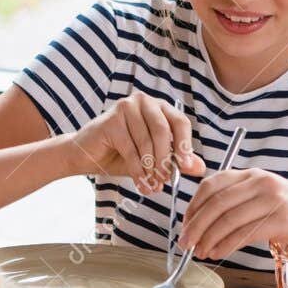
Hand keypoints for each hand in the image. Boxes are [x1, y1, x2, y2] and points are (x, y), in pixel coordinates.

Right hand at [65, 91, 206, 192]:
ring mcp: (125, 107)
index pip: (179, 121)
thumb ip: (176, 161)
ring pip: (146, 142)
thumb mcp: (154, 159)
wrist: (87, 155)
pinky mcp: (111, 120)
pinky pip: (130, 149)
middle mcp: (143, 102)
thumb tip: (200, 168)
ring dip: (151, 168)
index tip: (186, 166)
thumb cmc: (121, 154)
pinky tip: (140, 182)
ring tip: (152, 184)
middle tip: (165, 180)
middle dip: (165, 159)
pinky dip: (137, 170)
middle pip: (163, 130)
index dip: (185, 144)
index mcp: (158, 107)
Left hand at [178, 167, 287, 260]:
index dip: (192, 207)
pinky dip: (225, 245)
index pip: (211, 185)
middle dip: (195, 225)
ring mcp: (273, 199)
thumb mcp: (267, 200)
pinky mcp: (283, 219)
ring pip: (227, 219)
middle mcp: (261, 182)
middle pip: (215, 202)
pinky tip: (217, 253)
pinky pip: (244, 233)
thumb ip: (240, 203)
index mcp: (253, 175)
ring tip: (200, 252)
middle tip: (184, 244)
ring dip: (208, 238)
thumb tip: (202, 222)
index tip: (185, 226)